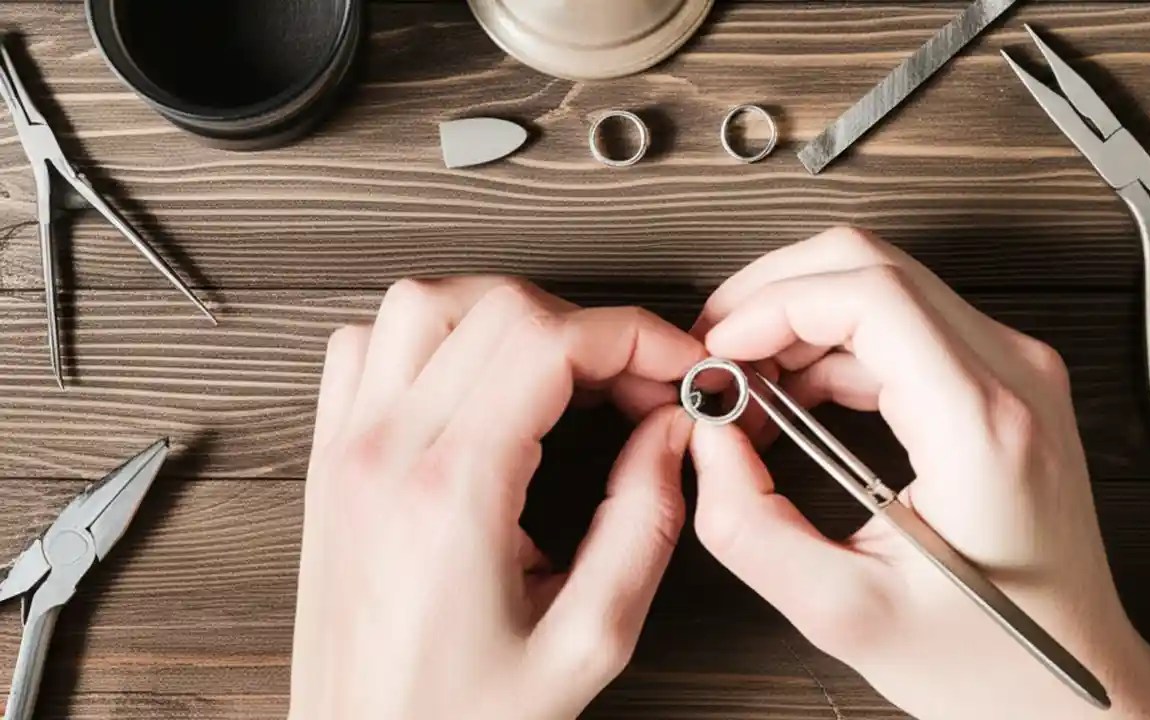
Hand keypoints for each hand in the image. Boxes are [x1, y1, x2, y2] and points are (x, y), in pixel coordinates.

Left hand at [289, 277, 703, 719]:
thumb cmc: (457, 719)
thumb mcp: (587, 642)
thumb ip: (643, 523)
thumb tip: (670, 432)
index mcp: (453, 491)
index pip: (550, 342)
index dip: (634, 337)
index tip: (677, 366)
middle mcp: (387, 452)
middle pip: (496, 308)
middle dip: (589, 327)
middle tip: (634, 383)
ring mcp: (347, 449)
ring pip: (420, 304)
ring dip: (506, 314)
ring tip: (561, 368)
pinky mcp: (329, 461)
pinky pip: (364, 346)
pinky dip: (430, 336)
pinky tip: (474, 380)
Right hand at [689, 227, 1149, 719]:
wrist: (1072, 687)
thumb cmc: (990, 661)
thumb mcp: (843, 612)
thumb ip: (749, 524)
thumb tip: (707, 443)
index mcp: (981, 427)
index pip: (870, 292)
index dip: (773, 302)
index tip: (719, 348)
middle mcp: (1011, 379)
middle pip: (872, 263)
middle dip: (773, 295)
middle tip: (717, 353)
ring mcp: (1013, 373)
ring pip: (882, 284)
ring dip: (798, 320)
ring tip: (746, 390)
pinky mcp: (1001, 384)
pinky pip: (901, 325)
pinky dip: (831, 347)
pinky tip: (792, 400)